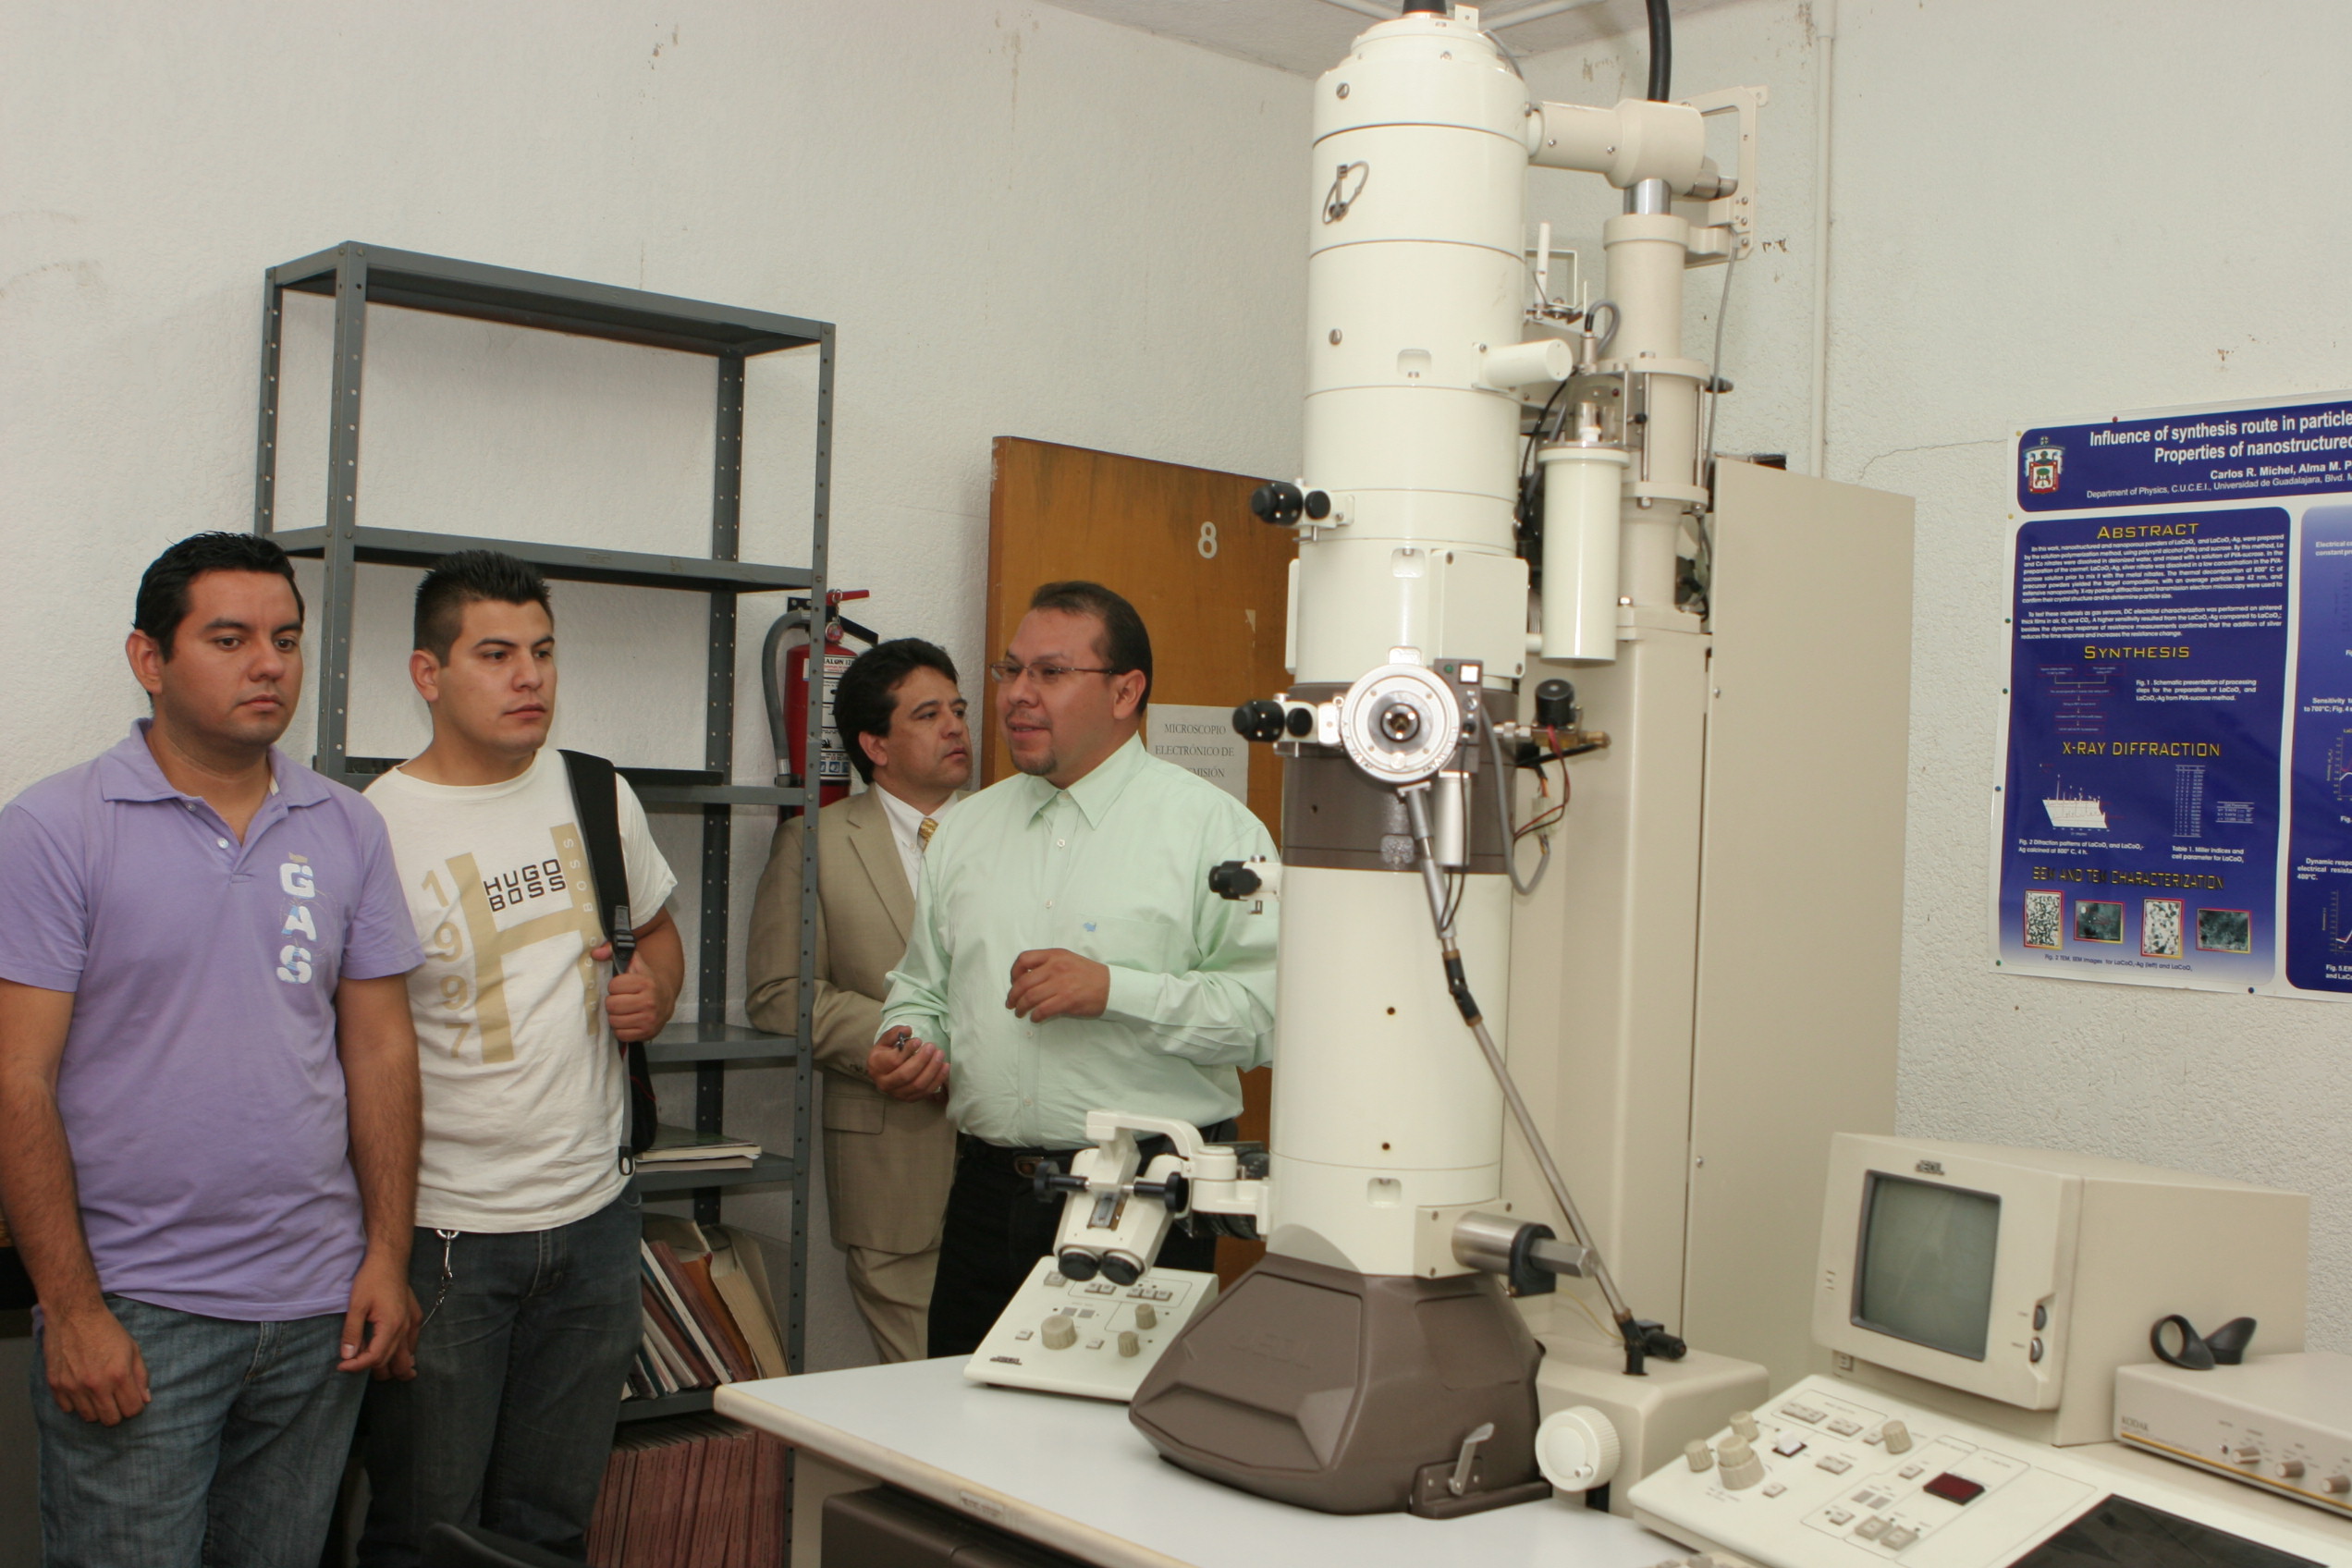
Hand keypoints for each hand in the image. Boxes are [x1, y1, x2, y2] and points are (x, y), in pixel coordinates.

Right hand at [43, 1301, 149, 1424]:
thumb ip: (140, 1376)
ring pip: (89, 1417)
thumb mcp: (132, 1348)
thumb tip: (145, 1400)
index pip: (132, 1410)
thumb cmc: (107, 1330)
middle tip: (115, 1398)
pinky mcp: (56, 1385)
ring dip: (96, 1409)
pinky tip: (81, 1388)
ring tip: (98, 1392)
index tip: (131, 1399)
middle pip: (110, 1420)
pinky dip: (75, 1403)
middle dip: (117, 1412)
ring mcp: (73, 1387)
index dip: (135, 1406)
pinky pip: (68, 1409)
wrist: (74, 1315)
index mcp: (118, 1375)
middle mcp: (96, 1385)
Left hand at [339, 1251, 417, 1375]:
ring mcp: (412, 1322)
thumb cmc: (371, 1279)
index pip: (374, 1358)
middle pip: (391, 1361)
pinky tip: (400, 1355)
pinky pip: (413, 1342)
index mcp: (390, 1326)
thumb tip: (346, 1356)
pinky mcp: (414, 1316)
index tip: (341, 1366)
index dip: (356, 1366)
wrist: (390, 1259)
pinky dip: (406, 1353)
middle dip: (373, 1370)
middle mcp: (404, 1328)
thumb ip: (351, 1332)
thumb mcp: (355, 1305)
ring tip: (385, 1375)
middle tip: (355, 1367)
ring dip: (396, 1367)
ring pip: (407, 1356)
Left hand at [593, 943, 662, 1042]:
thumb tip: (596, 953)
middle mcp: (649, 1001)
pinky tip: (628, 1021)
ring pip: (614, 1021)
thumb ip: (615, 952)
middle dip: (613, 1002)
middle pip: (612, 1005)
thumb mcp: (634, 964)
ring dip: (616, 1016)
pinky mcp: (646, 1033)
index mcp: (646, 983)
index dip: (614, 986)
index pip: (613, 986)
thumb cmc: (645, 982)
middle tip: (621, 1000)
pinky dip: (621, 1029)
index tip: (622, 987)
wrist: (665, 1000)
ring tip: (624, 1011)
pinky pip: (621, 1034)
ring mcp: (649, 1019)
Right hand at [868, 1025, 948, 1101]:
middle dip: (922, 1060)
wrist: (884, 1071)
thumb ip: (894, 1033)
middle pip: (906, 1075)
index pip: (893, 1061)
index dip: (907, 1051)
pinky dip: (938, 1079)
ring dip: (932, 1069)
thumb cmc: (886, 1053)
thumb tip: (907, 1030)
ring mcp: (897, 1094)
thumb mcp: (885, 1040)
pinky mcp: (909, 1099)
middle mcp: (884, 1083)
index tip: (919, 1040)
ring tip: (940, 1055)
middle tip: (932, 1046)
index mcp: (876, 1066)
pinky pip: (926, 1092)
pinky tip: (945, 1067)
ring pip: (918, 1085)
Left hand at [1005, 949, 1109, 1022]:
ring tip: (1020, 1012)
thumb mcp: (1068, 960)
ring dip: (1021, 1007)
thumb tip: (1026, 979)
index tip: (1013, 982)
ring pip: (1030, 997)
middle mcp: (1056, 967)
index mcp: (1054, 955)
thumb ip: (1048, 964)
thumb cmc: (1088, 975)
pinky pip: (1042, 1010)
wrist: (1111, 986)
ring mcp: (1061, 984)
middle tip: (1011, 1003)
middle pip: (1023, 982)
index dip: (1014, 972)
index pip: (1024, 959)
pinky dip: (1035, 1016)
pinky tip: (1035, 1018)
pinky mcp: (1067, 1000)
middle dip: (1013, 995)